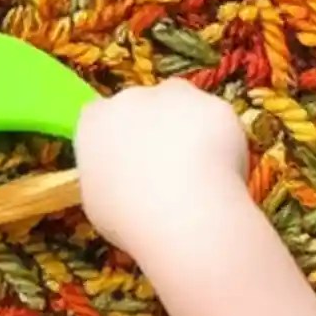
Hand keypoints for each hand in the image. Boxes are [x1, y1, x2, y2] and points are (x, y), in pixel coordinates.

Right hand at [74, 78, 248, 253]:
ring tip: (198, 170)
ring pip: (182, 103)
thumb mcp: (98, 201)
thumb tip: (119, 174)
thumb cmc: (130, 218)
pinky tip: (220, 170)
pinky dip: (220, 139)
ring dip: (187, 125)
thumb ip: (104, 174)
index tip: (131, 159)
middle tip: (168, 167)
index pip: (102, 116)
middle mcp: (130, 98)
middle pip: (143, 104)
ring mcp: (175, 97)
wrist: (183, 217)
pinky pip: (215, 119)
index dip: (120, 137)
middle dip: (155, 127)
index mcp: (95, 120)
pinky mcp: (213, 105)